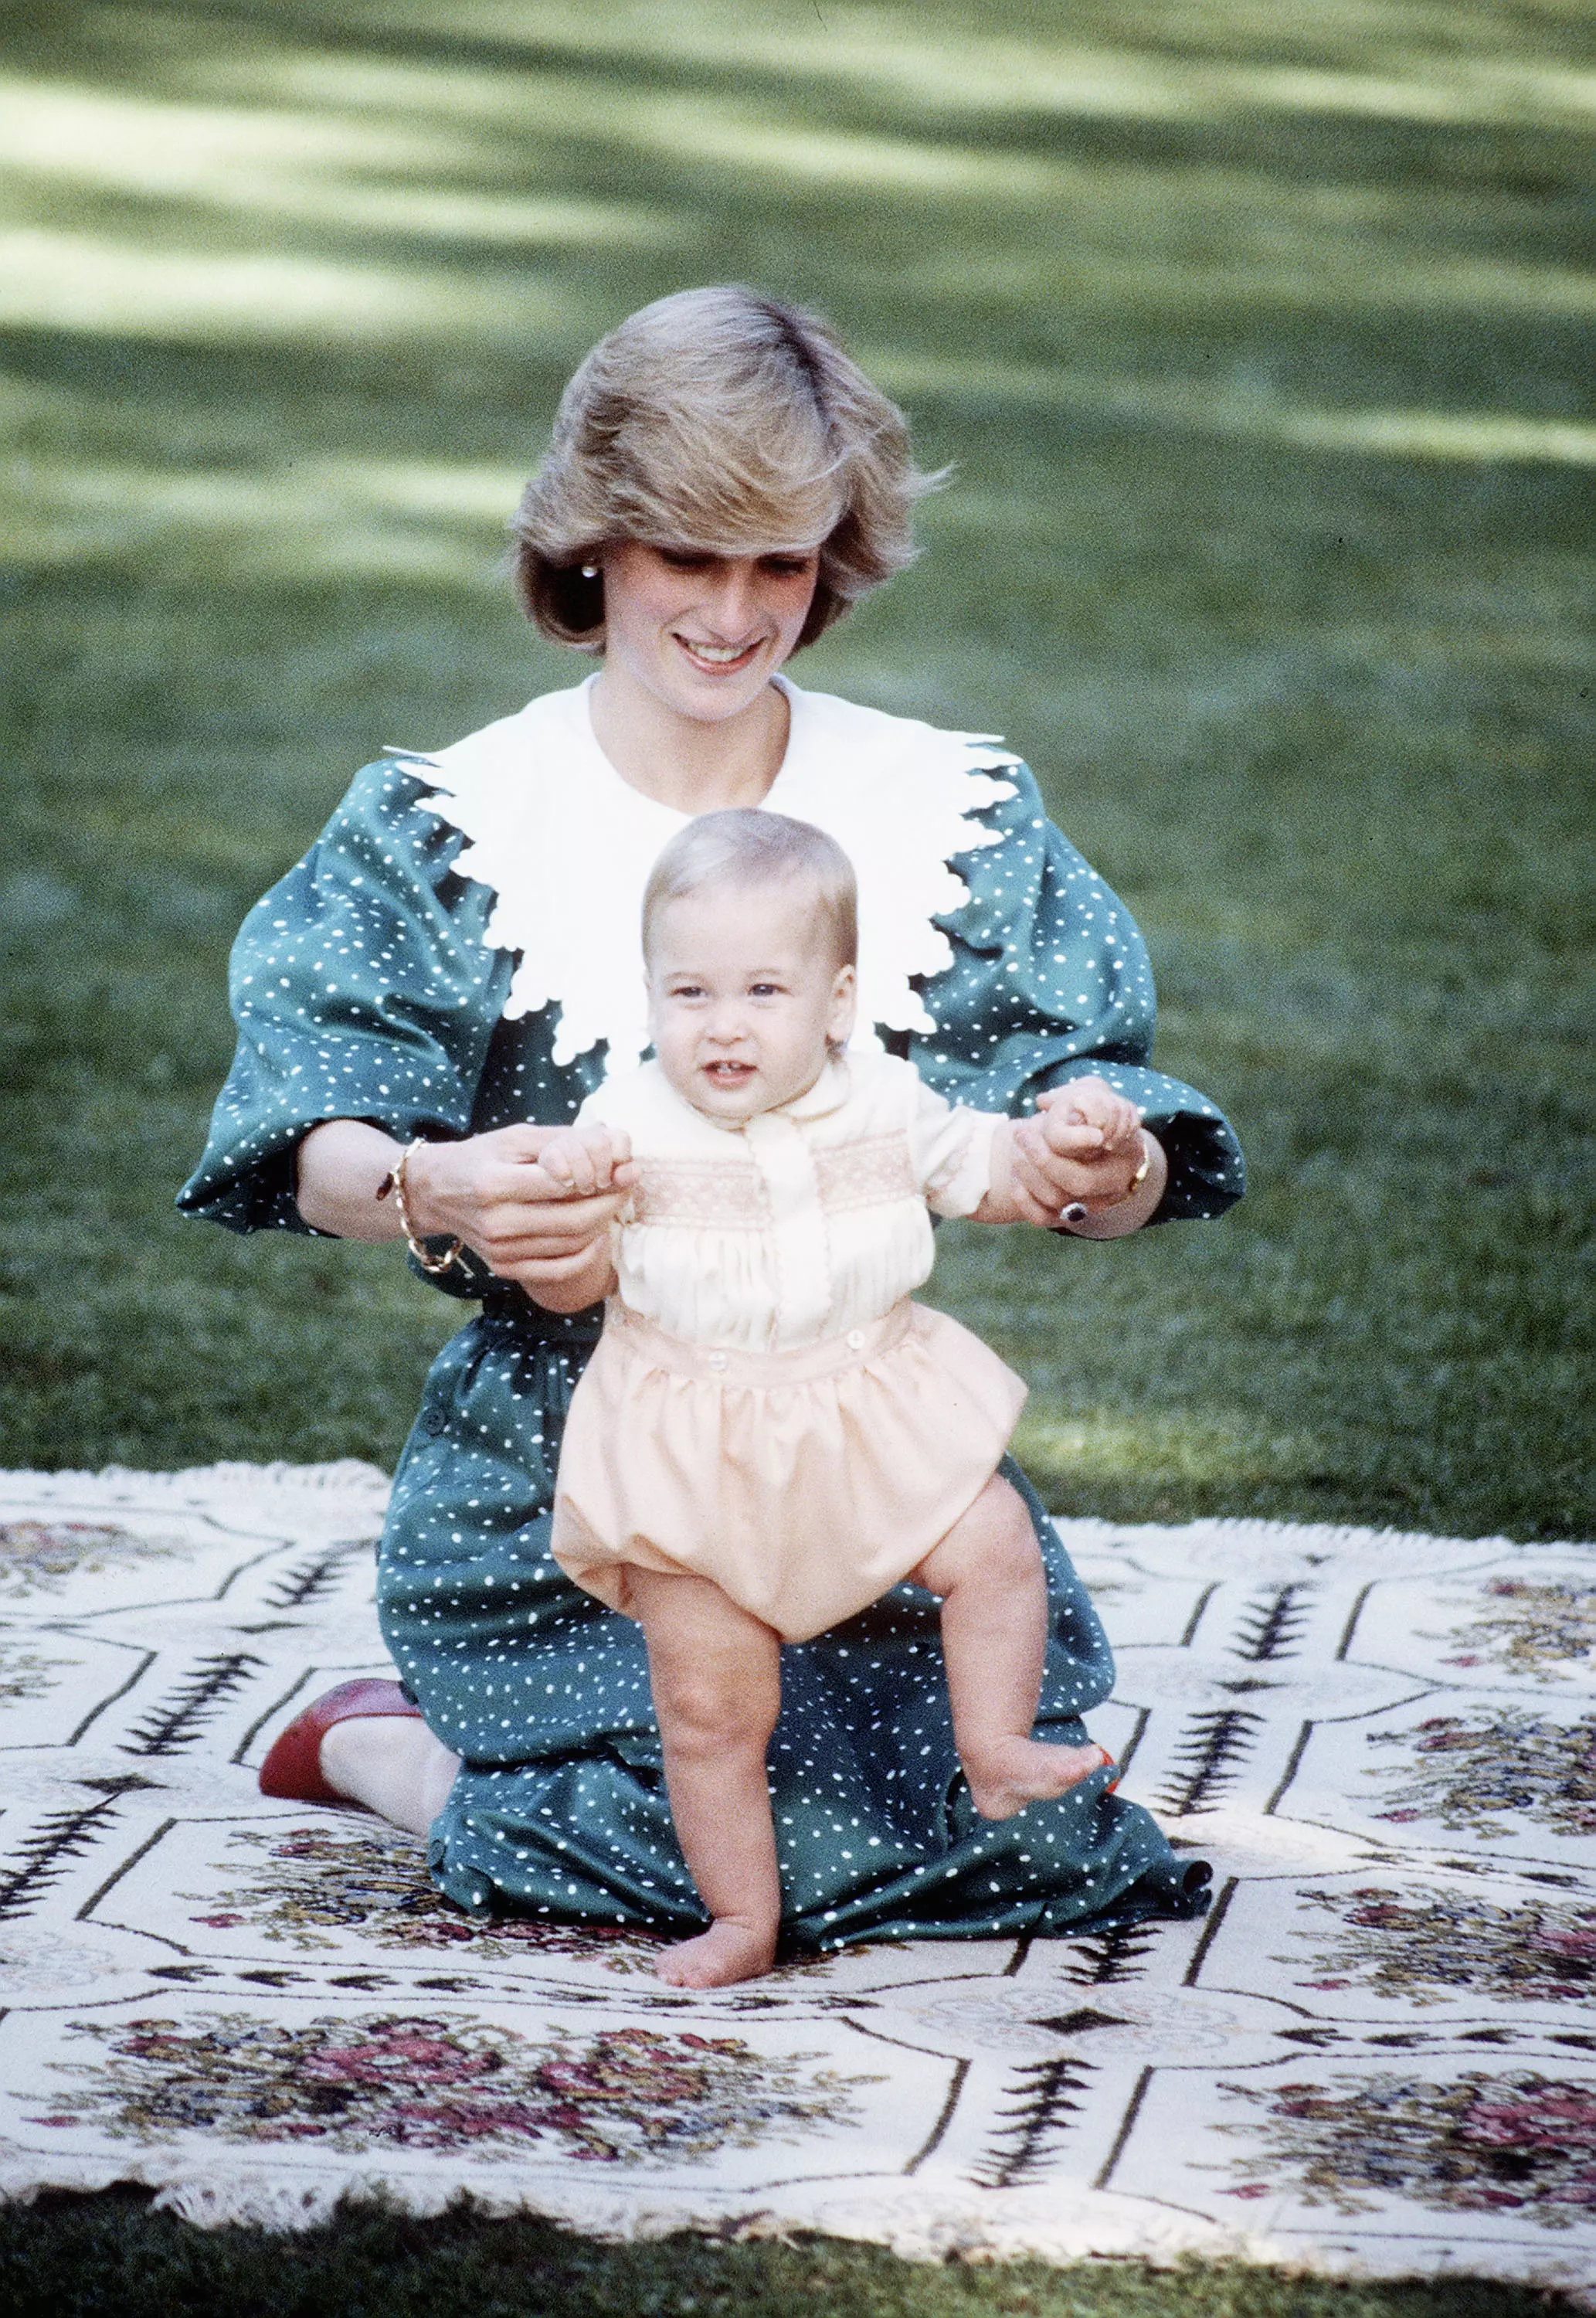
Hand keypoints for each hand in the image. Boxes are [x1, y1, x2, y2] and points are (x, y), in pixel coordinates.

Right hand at [403, 1124, 636, 1296]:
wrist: (436, 1192)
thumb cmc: (481, 1158)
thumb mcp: (514, 1138)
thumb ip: (560, 1141)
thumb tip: (610, 1143)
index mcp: (494, 1183)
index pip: (562, 1185)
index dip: (600, 1179)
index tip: (621, 1171)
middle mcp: (494, 1221)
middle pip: (571, 1220)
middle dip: (608, 1205)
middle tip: (625, 1189)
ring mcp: (498, 1250)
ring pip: (569, 1245)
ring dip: (601, 1226)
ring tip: (610, 1206)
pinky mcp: (502, 1267)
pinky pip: (557, 1270)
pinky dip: (585, 1256)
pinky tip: (596, 1237)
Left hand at [1009, 1077, 1148, 1222]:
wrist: (1097, 1141)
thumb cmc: (1096, 1114)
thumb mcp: (1094, 1096)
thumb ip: (1078, 1097)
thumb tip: (1046, 1102)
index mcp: (1123, 1162)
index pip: (1094, 1165)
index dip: (1068, 1146)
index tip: (1042, 1119)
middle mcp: (1108, 1190)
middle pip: (1075, 1185)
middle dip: (1042, 1159)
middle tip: (1022, 1132)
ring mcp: (1087, 1206)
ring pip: (1055, 1202)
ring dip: (1028, 1173)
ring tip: (1017, 1146)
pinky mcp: (1064, 1214)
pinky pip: (1041, 1218)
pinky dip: (1024, 1198)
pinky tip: (1016, 1174)